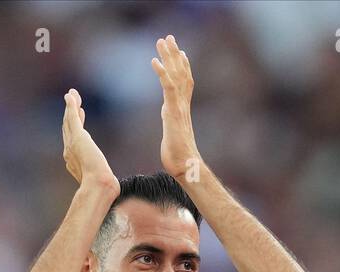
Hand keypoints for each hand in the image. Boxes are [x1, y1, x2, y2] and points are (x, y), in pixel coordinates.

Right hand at [61, 88, 117, 192]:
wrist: (98, 186)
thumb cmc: (103, 188)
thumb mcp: (103, 182)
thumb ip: (105, 180)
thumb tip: (113, 187)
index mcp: (73, 161)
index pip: (73, 139)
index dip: (76, 126)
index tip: (81, 115)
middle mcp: (68, 152)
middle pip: (68, 128)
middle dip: (70, 114)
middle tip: (73, 101)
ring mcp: (71, 144)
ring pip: (69, 120)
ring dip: (70, 106)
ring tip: (72, 94)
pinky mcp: (78, 137)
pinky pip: (72, 117)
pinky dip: (70, 106)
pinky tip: (70, 96)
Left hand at [150, 35, 200, 181]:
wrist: (185, 166)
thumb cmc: (178, 157)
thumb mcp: (172, 135)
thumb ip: (171, 122)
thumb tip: (169, 119)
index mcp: (181, 109)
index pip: (184, 82)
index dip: (182, 66)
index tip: (180, 51)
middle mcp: (182, 104)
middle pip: (181, 73)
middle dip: (175, 54)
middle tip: (169, 37)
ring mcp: (179, 107)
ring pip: (176, 75)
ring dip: (169, 56)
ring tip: (162, 40)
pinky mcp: (173, 111)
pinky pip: (168, 87)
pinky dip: (162, 72)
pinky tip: (154, 60)